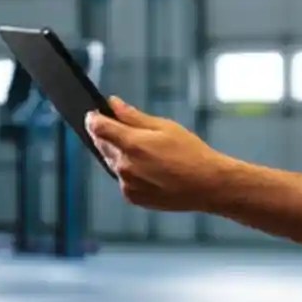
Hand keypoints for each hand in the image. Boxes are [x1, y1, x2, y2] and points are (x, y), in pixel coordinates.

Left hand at [85, 96, 227, 211]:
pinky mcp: (132, 197)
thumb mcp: (164, 126)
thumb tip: (113, 104)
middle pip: (102, 144)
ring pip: (112, 162)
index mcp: (132, 144)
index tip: (93, 113)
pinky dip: (128, 171)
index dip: (93, 118)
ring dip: (118, 153)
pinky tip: (148, 168)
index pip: (97, 127)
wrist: (207, 185)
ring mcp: (127, 184)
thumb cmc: (190, 152)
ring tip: (142, 149)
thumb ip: (133, 116)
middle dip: (107, 134)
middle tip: (120, 128)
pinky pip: (122, 179)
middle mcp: (124, 166)